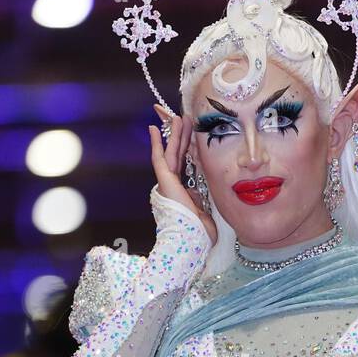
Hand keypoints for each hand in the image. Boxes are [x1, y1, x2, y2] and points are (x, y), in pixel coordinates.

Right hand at [149, 105, 217, 245]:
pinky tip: (154, 128)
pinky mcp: (165, 182)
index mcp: (183, 190)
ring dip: (174, 134)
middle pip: (178, 154)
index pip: (185, 162)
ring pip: (171, 153)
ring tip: (177, 117)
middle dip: (182, 135)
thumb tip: (196, 188)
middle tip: (186, 118)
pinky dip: (156, 143)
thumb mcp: (203, 208)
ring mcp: (167, 183)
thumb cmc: (199, 230)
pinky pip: (159, 158)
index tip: (192, 133)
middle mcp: (173, 184)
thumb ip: (198, 195)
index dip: (188, 146)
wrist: (192, 240)